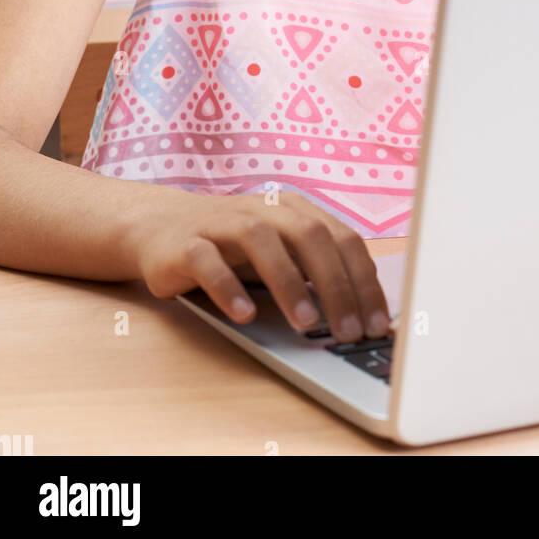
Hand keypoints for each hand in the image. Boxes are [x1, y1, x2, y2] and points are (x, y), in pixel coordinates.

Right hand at [132, 189, 391, 341]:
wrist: (161, 228)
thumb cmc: (233, 248)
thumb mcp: (281, 255)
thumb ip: (315, 272)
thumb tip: (363, 314)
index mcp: (295, 209)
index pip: (342, 239)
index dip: (363, 281)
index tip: (376, 324)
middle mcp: (263, 209)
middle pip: (310, 235)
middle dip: (336, 285)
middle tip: (349, 330)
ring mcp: (223, 223)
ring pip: (262, 240)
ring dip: (288, 282)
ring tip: (306, 324)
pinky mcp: (186, 243)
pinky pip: (208, 261)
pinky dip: (228, 288)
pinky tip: (244, 315)